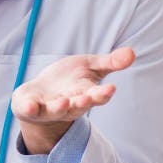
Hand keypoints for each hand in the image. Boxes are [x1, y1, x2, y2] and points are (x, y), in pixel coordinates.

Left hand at [11, 47, 135, 153]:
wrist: (41, 94)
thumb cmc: (69, 80)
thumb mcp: (90, 66)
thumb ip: (110, 62)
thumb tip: (132, 52)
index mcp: (86, 94)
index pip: (97, 96)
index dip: (103, 93)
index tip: (111, 88)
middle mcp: (69, 104)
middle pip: (78, 106)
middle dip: (82, 103)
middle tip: (86, 98)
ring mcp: (49, 108)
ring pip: (56, 110)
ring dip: (59, 108)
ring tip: (63, 102)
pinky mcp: (31, 107)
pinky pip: (30, 110)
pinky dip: (30, 109)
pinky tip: (30, 106)